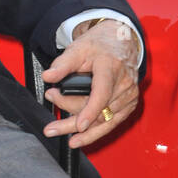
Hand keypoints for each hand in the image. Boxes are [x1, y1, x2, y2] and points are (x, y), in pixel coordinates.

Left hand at [41, 19, 140, 149]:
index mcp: (111, 67)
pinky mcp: (130, 104)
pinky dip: (96, 131)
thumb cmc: (99, 45)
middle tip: (51, 129)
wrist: (121, 41)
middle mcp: (124, 83)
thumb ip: (62, 64)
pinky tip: (80, 137)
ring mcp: (129, 95)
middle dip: (73, 123)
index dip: (90, 111)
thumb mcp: (78, 48)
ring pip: (104, 121)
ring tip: (59, 130)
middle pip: (99, 112)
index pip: (102, 93)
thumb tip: (48, 77)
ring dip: (81, 129)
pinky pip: (112, 123)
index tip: (79, 125)